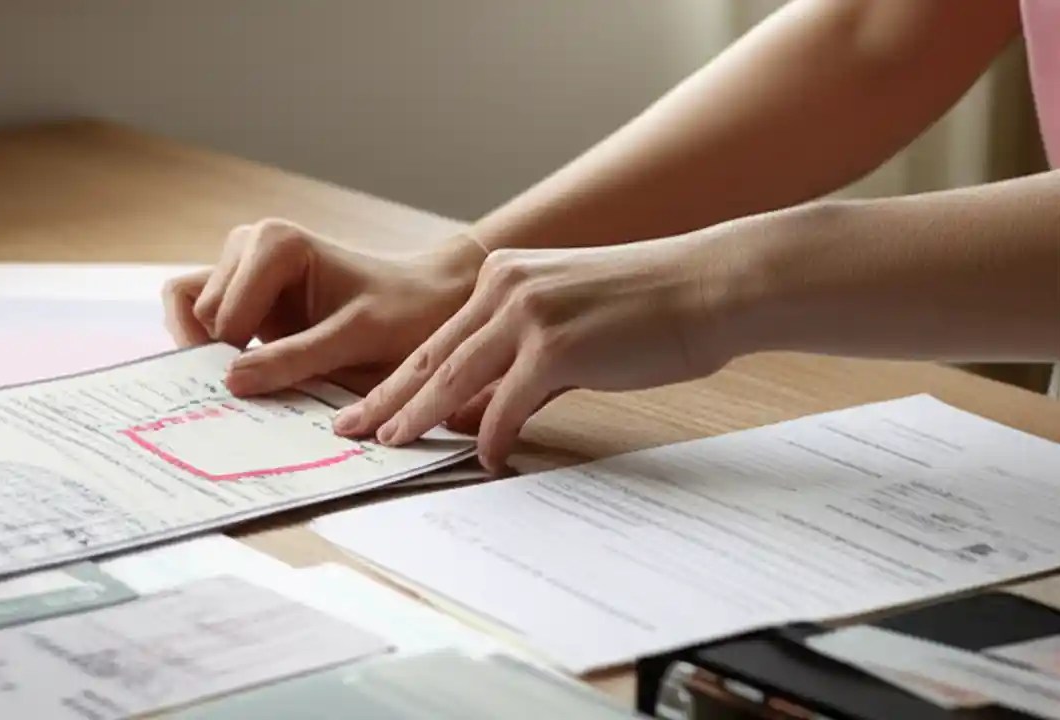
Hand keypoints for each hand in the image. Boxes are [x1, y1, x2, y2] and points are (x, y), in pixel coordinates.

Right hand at [163, 219, 483, 395]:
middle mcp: (251, 244)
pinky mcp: (243, 293)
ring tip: (255, 378)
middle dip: (217, 355)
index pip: (217, 314)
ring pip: (191, 315)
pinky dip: (209, 346)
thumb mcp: (355, 342)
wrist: (427, 302)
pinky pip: (200, 317)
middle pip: (195, 313)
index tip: (258, 394)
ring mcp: (243, 267)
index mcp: (276, 245)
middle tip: (256, 390)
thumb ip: (295, 359)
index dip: (231, 359)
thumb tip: (231, 382)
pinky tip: (247, 371)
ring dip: (212, 352)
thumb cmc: (402, 315)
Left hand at [333, 233, 737, 470]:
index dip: (398, 378)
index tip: (368, 405)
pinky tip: (484, 458)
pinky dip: (492, 435)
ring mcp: (528, 314)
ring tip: (392, 446)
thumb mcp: (569, 324)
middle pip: (431, 356)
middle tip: (350, 428)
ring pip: (454, 377)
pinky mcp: (556, 346)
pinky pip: (507, 404)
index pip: (438, 338)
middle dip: (387, 399)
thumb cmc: (650, 309)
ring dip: (419, 417)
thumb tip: (480, 414)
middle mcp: (505, 288)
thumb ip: (518, 365)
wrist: (709, 286)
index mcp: (503, 276)